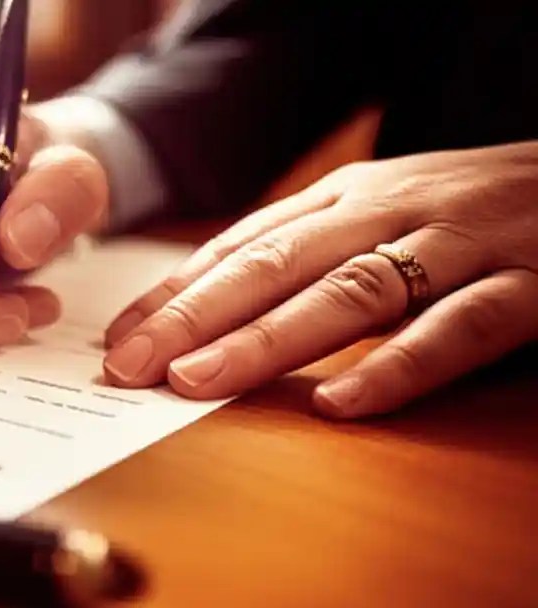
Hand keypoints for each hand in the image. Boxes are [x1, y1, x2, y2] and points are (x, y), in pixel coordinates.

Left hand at [102, 141, 537, 417]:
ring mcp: (461, 246)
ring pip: (352, 292)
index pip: (243, 244)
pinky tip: (342, 404)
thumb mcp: (384, 214)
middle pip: (278, 263)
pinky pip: (460, 328)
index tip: (117, 343)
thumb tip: (211, 314)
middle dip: (195, 316)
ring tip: (199, 380)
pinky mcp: (533, 286)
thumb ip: (310, 254)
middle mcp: (395, 211)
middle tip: (130, 367)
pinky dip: (399, 368)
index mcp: (352, 196)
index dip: (175, 294)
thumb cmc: (475, 210)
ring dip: (268, 339)